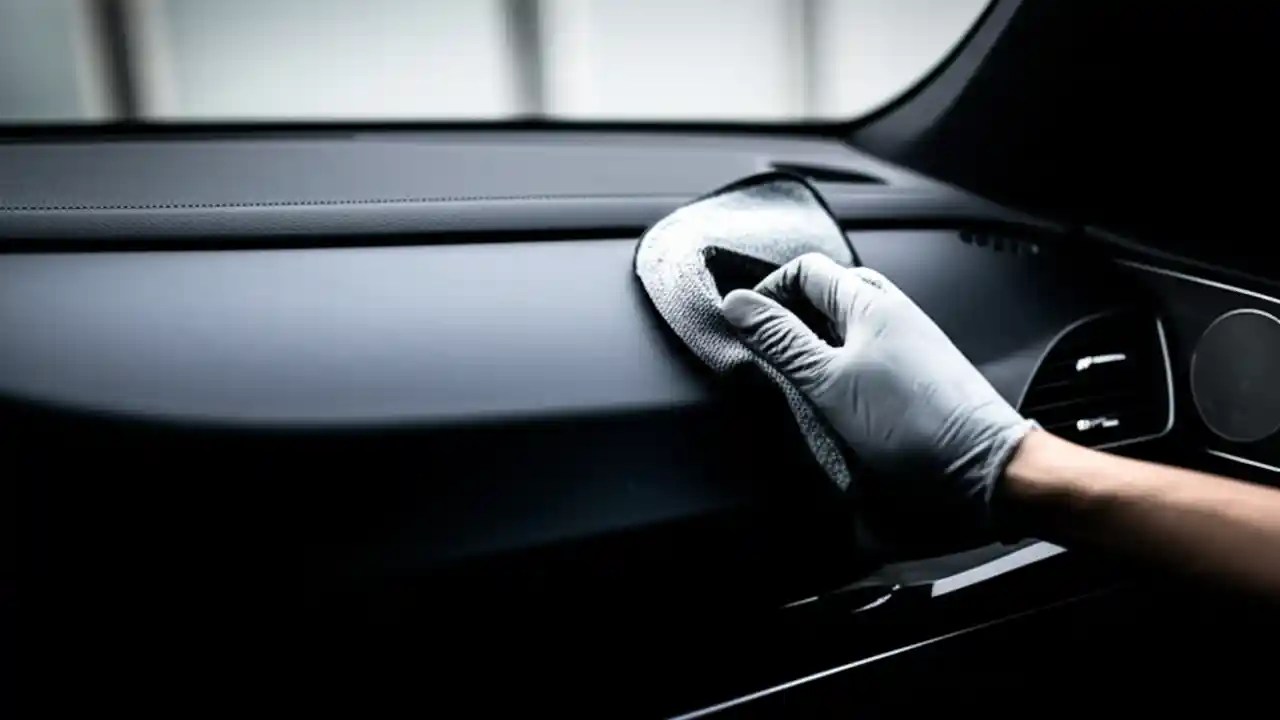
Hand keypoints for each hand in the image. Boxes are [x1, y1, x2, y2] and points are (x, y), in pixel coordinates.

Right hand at [721, 254, 1035, 547]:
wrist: (982, 465)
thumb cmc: (911, 424)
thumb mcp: (827, 381)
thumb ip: (779, 340)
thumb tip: (736, 304)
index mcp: (869, 301)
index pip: (806, 269)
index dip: (769, 291)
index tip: (746, 326)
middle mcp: (892, 311)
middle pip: (827, 293)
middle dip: (791, 316)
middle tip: (767, 351)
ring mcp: (909, 340)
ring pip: (848, 325)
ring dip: (817, 344)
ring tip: (798, 378)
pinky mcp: (918, 371)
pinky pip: (869, 352)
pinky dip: (842, 365)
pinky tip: (836, 397)